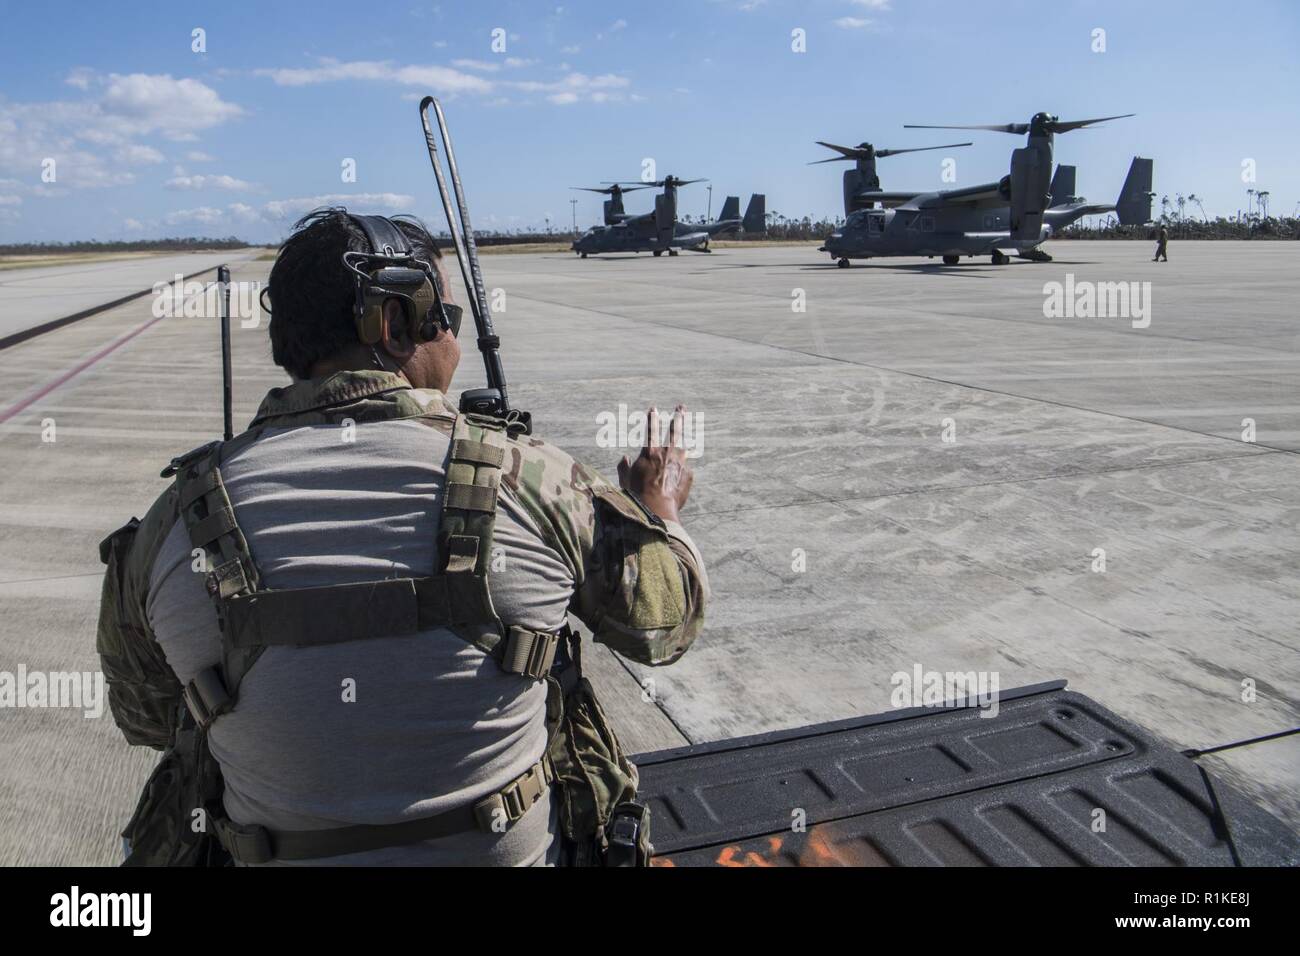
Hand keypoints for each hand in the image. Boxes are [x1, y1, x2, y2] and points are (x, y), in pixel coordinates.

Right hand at [617, 405, 693, 523]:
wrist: (657, 509)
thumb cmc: (637, 495)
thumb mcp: (625, 480)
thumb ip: (624, 468)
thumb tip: (624, 458)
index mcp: (649, 453)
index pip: (651, 430)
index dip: (652, 418)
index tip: (654, 408)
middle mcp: (666, 454)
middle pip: (674, 431)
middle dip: (678, 417)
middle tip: (682, 407)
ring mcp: (680, 463)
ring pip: (684, 444)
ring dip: (686, 434)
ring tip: (690, 426)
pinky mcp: (688, 475)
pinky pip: (686, 467)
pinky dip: (683, 466)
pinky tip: (682, 468)